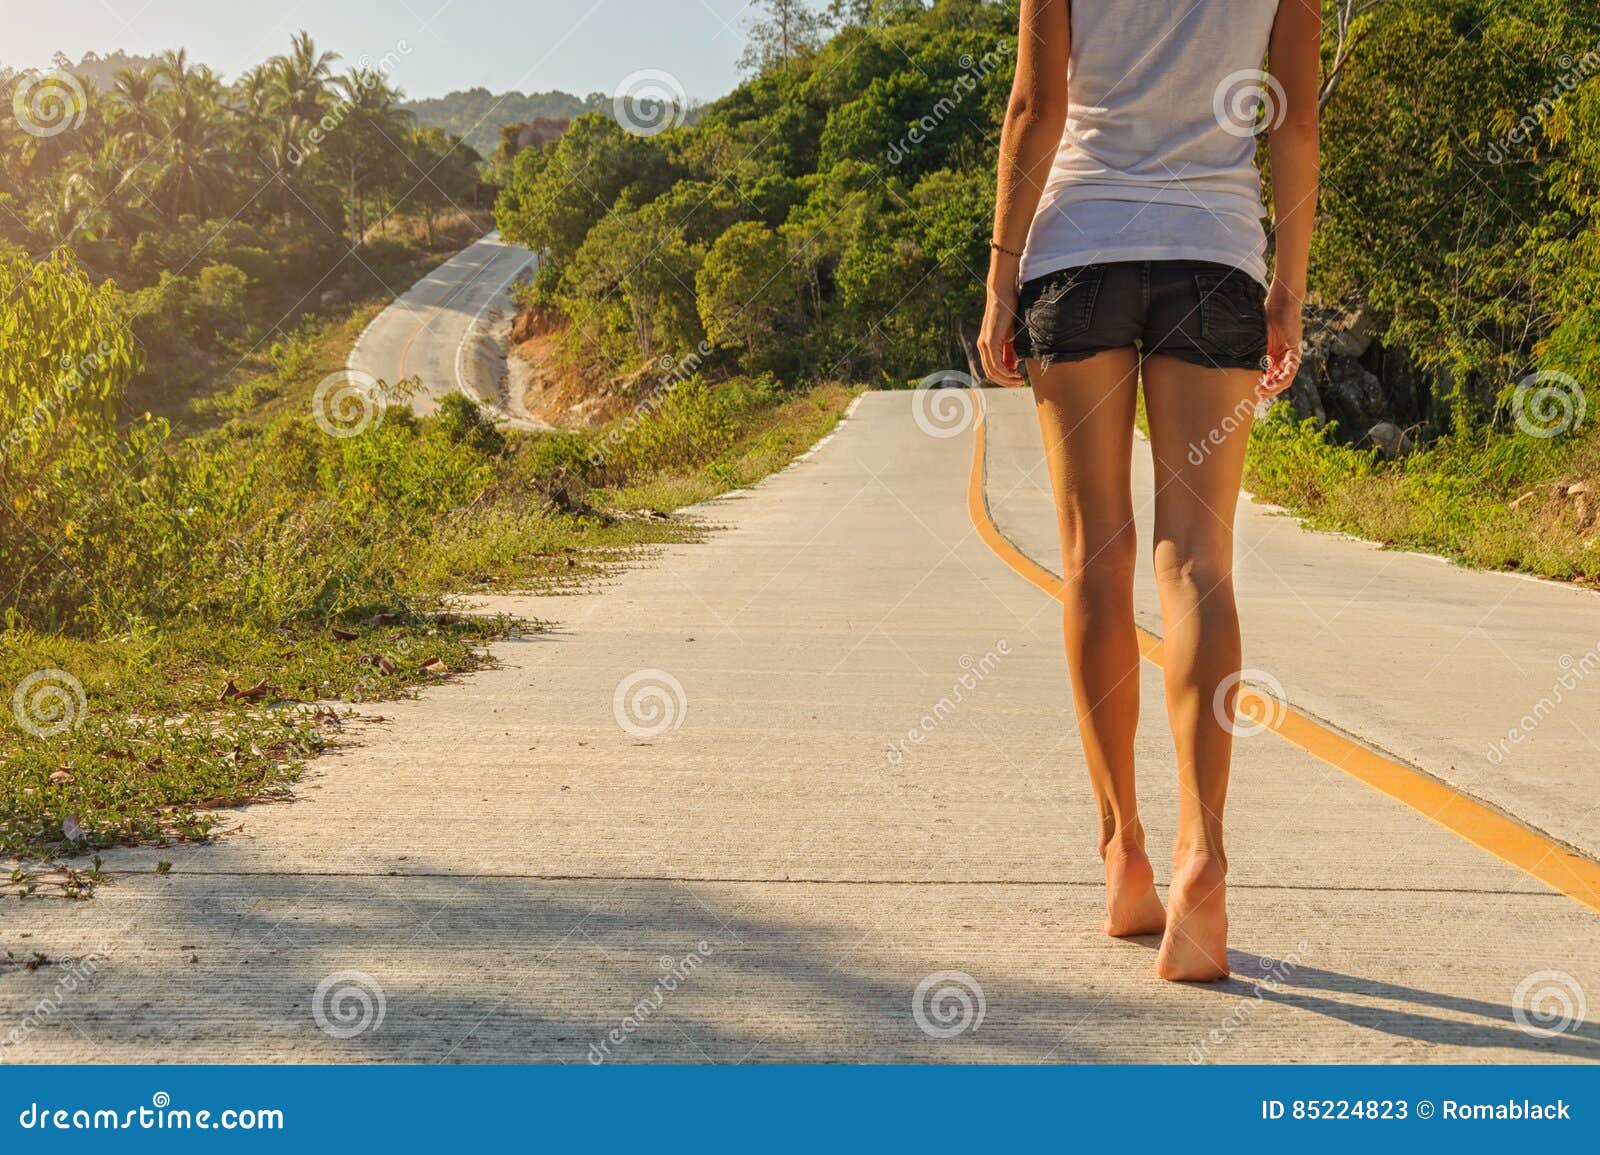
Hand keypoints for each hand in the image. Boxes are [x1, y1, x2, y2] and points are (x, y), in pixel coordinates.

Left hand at [979, 275, 1025, 386]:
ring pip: (993, 370)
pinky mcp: (989, 341)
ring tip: (1018, 379)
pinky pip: (996, 363)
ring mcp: (984, 344)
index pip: (991, 369)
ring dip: (1006, 378)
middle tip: (1018, 383)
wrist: (1003, 294)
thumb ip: (1009, 352)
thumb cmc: (1009, 312)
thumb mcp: (1011, 336)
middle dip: (1005, 381)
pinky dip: (1005, 371)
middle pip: (990, 373)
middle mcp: (982, 347)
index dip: (1003, 378)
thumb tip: (1012, 367)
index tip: (1017, 380)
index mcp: (986, 346)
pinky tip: (1015, 371)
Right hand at [1259, 278, 1304, 396]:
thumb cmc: (1266, 320)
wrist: (1279, 306)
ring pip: (1286, 378)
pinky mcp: (1296, 351)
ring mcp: (1290, 356)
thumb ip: (1252, 354)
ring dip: (1276, 386)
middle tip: (1258, 393)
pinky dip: (1285, 375)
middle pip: (1278, 381)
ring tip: (1266, 389)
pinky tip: (1277, 379)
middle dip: (1268, 390)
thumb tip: (1237, 367)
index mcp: (1272, 358)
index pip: (1268, 377)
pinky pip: (1292, 368)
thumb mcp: (1256, 341)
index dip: (1262, 386)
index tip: (1252, 391)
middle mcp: (1282, 360)